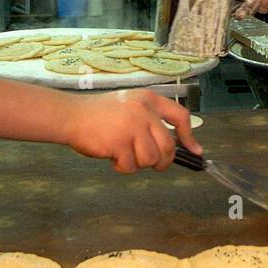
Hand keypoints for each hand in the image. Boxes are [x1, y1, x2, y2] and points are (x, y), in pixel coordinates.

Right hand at [66, 89, 201, 173]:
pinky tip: (112, 156)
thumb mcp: (129, 106)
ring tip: (123, 154)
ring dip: (138, 164)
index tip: (196, 151)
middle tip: (151, 164)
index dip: (190, 137)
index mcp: (149, 99)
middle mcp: (144, 111)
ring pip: (150, 159)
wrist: (71, 116)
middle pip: (168, 147)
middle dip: (161, 161)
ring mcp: (132, 126)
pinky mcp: (119, 142)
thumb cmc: (99, 114)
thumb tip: (173, 146)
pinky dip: (122, 167)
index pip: (180, 116)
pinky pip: (131, 166)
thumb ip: (149, 120)